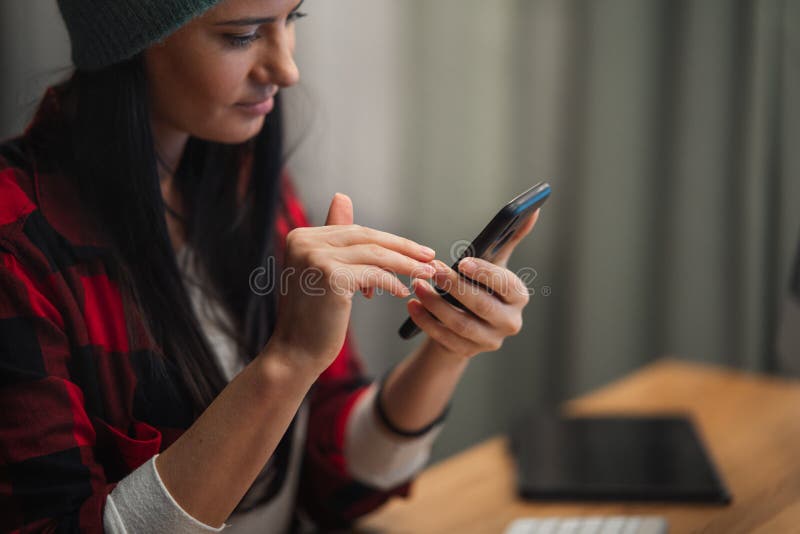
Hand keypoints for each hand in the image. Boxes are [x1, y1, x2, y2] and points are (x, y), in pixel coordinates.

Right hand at [265, 193, 436, 373]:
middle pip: (366, 238)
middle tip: (429, 256)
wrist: (295, 352)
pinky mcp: (331, 276)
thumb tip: (342, 196)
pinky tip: (401, 292)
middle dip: (401, 248)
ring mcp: (316, 257)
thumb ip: (335, 239)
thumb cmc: (312, 316)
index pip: (354, 231)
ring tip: (426, 273)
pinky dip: (392, 282)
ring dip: (405, 264)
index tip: (414, 249)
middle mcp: (305, 241)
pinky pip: (374, 274)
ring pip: (374, 255)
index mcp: (301, 235)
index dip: (387, 241)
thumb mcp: (322, 271)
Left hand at [406, 209, 539, 359]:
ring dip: (435, 304)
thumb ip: (510, 237)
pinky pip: (444, 339)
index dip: (484, 273)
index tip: (462, 261)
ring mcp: (490, 341)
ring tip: (418, 286)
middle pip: (482, 306)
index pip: (506, 285)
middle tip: (433, 270)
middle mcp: (510, 321)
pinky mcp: (468, 352)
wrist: (467, 322)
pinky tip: (412, 306)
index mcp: (518, 296)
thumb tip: (532, 209)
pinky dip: (426, 322)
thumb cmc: (482, 285)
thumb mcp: (495, 263)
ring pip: (461, 324)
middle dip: (455, 287)